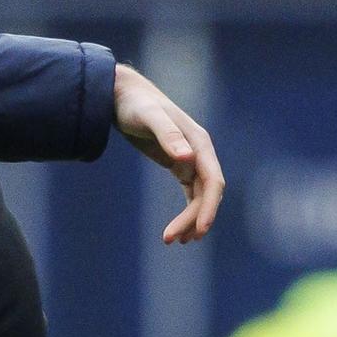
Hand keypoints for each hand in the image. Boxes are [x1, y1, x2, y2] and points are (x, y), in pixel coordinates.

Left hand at [113, 63, 223, 244]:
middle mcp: (199, 153)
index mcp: (199, 143)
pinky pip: (190, 193)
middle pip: (207, 194)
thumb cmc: (136, 104)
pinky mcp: (179, 165)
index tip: (200, 231)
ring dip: (190, 220)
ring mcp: (191, 159)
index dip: (209, 208)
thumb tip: (188, 159)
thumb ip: (168, 136)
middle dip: (193, 219)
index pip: (213, 181)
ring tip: (173, 241)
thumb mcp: (149, 118)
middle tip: (170, 240)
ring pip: (199, 197)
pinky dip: (187, 212)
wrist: (123, 95)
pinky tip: (178, 230)